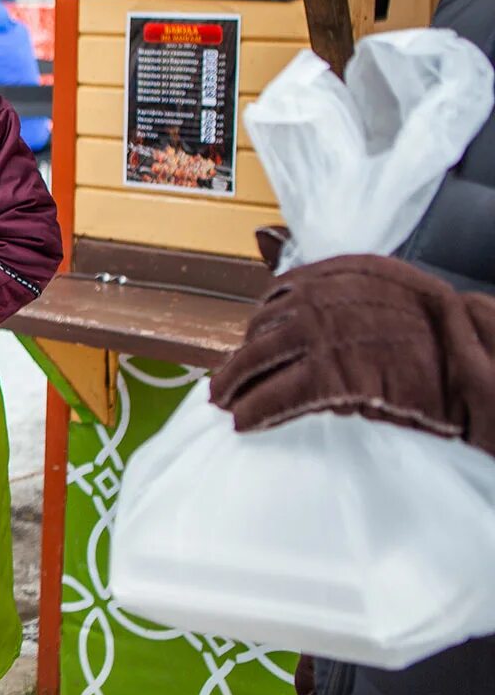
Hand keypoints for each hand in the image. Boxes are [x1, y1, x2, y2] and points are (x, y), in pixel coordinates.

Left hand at [211, 255, 489, 441]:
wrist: (477, 358)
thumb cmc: (446, 334)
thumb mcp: (397, 293)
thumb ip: (353, 299)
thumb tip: (312, 326)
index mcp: (343, 272)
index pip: (282, 294)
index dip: (262, 324)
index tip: (252, 343)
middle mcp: (324, 297)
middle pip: (263, 328)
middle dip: (242, 356)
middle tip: (225, 381)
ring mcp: (323, 334)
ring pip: (259, 360)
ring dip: (236, 384)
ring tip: (225, 403)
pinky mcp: (329, 375)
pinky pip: (278, 395)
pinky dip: (256, 410)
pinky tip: (245, 423)